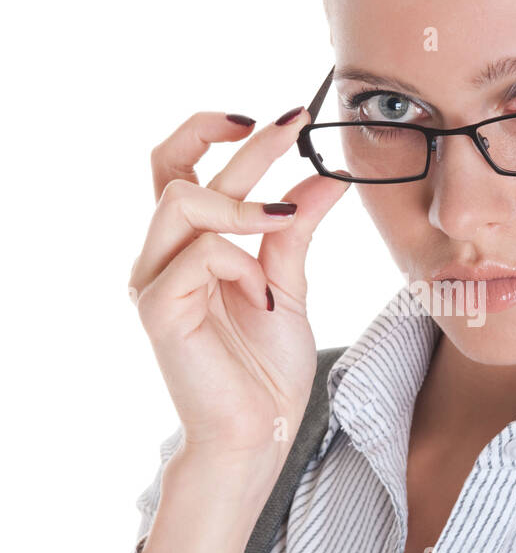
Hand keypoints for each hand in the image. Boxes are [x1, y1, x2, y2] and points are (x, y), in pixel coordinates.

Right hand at [128, 106, 350, 464]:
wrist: (261, 433)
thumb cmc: (265, 368)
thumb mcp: (289, 284)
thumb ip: (296, 230)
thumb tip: (323, 175)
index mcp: (186, 246)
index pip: (178, 166)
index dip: (212, 130)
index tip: (276, 119)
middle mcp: (160, 258)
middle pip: (178, 172)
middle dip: (245, 146)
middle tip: (296, 126)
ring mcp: (155, 283)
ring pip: (180, 201)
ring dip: (242, 202)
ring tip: (285, 223)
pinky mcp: (160, 311)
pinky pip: (198, 255)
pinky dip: (242, 263)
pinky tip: (265, 296)